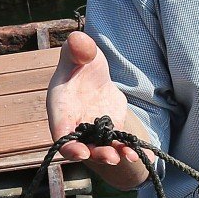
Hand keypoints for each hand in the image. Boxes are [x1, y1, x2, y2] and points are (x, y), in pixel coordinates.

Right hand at [46, 31, 150, 167]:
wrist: (94, 73)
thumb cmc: (81, 61)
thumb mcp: (81, 51)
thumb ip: (78, 48)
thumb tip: (78, 40)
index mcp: (61, 106)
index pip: (60, 130)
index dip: (68, 143)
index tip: (80, 151)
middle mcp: (73, 123)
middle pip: (80, 146)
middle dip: (94, 154)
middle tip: (111, 157)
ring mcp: (91, 130)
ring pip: (98, 148)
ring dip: (111, 155)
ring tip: (127, 156)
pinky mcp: (108, 131)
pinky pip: (116, 145)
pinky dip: (126, 150)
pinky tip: (138, 153)